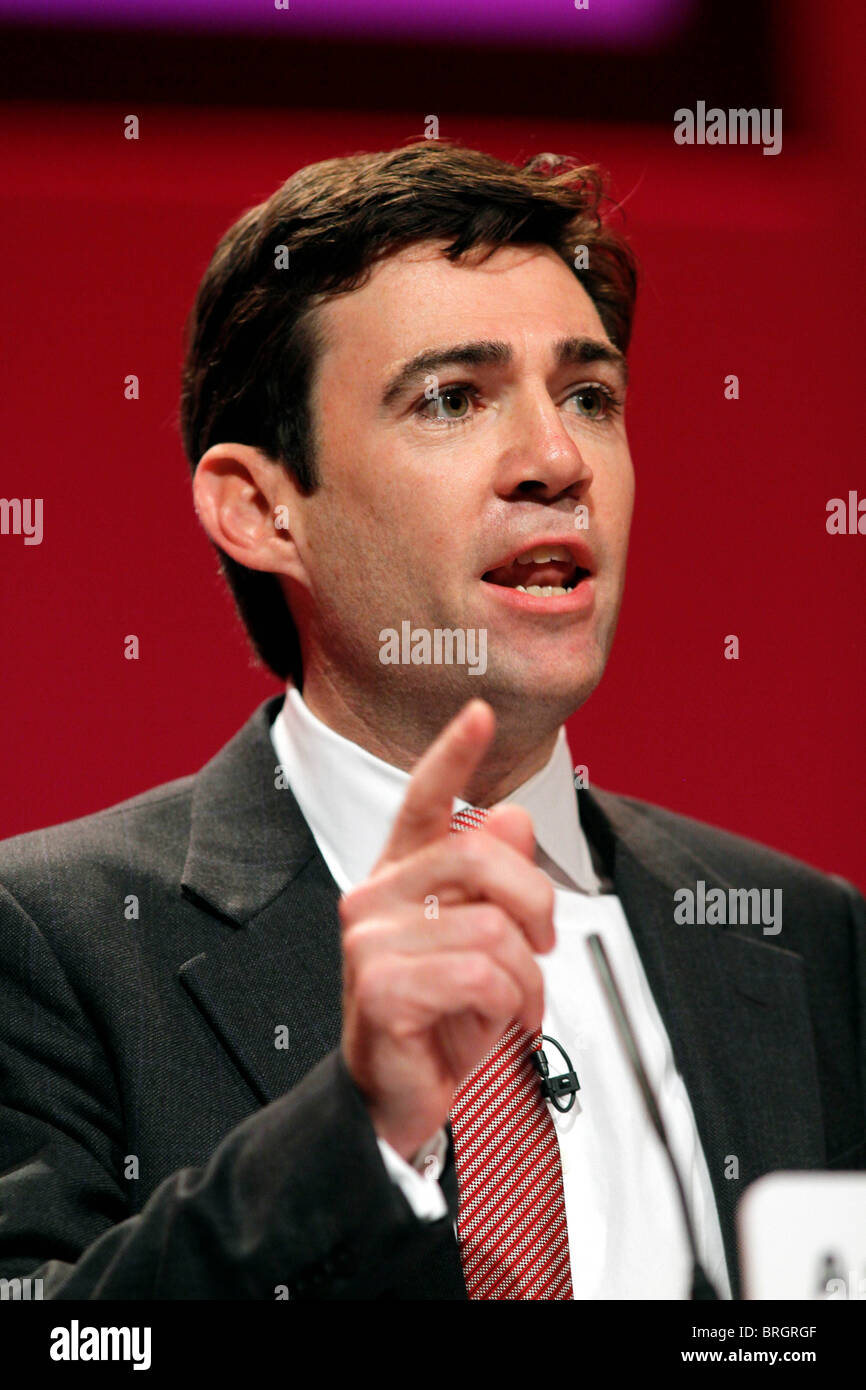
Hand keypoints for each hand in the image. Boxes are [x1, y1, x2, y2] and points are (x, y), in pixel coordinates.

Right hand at [340, 699, 555, 1159]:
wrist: (400, 1100)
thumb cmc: (440, 1019)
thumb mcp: (482, 944)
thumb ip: (495, 880)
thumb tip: (512, 817)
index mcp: (400, 875)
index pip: (424, 801)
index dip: (452, 755)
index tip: (477, 712)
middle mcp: (375, 895)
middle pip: (479, 855)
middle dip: (534, 903)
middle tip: (543, 944)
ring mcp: (369, 939)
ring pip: (491, 927)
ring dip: (525, 979)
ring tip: (513, 1007)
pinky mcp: (378, 987)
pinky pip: (479, 975)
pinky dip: (509, 1007)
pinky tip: (496, 1026)